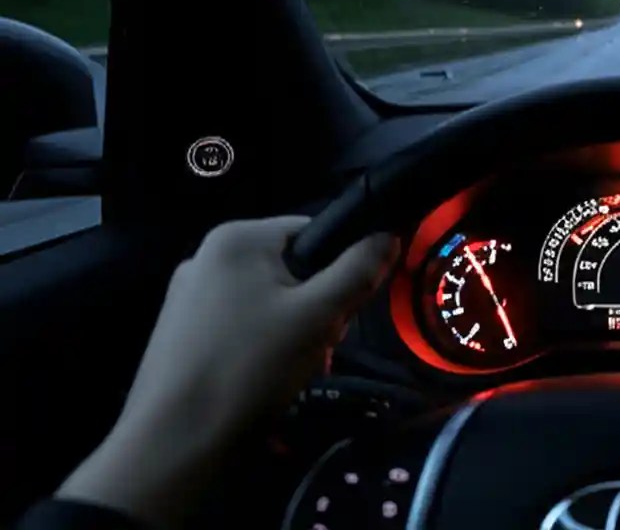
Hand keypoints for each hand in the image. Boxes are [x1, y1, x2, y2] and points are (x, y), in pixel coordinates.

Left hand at [58, 217, 395, 527]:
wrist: (176, 442)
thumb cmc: (250, 367)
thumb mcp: (317, 317)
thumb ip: (358, 271)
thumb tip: (388, 235)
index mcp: (236, 238)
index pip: (312, 232)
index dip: (341, 269)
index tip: (345, 313)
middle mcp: (206, 256)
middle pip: (290, 269)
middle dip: (316, 309)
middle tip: (319, 349)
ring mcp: (187, 296)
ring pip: (267, 301)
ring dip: (293, 332)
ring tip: (292, 371)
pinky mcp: (180, 332)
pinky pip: (240, 325)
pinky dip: (261, 347)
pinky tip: (263, 380)